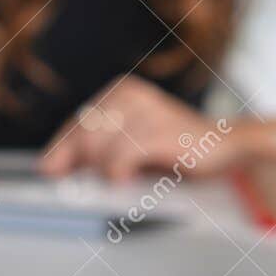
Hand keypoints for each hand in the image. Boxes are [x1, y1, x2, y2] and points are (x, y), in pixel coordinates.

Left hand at [38, 76, 241, 181]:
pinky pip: (120, 156)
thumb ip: (96, 149)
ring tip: (117, 180)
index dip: (60, 149)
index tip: (49, 170)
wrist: (226, 146)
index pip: (77, 122)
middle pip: (82, 133)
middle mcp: (131, 94)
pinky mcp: (160, 131)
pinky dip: (116, 173)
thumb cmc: (176, 148)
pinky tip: (125, 180)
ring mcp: (146, 110)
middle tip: (85, 184)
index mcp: (121, 91)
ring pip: (97, 146)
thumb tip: (52, 166)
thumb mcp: (131, 143)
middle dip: (79, 163)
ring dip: (101, 170)